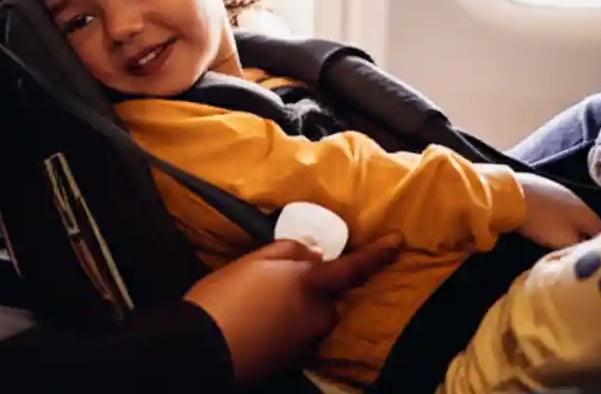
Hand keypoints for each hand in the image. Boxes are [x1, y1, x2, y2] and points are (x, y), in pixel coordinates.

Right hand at [183, 234, 400, 384]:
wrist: (202, 349)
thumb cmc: (224, 297)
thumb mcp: (252, 262)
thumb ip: (287, 253)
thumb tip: (309, 255)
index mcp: (310, 285)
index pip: (352, 267)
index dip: (377, 253)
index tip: (398, 241)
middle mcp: (317, 315)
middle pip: (326, 296)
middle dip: (309, 288)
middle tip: (268, 283)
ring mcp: (306, 341)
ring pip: (310, 315)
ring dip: (293, 308)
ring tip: (253, 304)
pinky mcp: (292, 360)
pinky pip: (295, 334)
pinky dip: (282, 326)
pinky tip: (253, 323)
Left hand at [515, 172, 600, 249]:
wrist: (509, 193)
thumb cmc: (541, 221)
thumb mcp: (565, 240)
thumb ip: (580, 247)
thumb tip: (590, 251)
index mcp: (585, 211)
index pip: (600, 230)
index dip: (600, 244)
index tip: (598, 256)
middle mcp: (575, 197)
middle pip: (584, 218)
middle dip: (583, 232)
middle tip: (578, 247)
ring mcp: (556, 188)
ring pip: (568, 209)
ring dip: (567, 221)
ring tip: (562, 234)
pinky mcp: (538, 185)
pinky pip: (551, 203)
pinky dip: (552, 212)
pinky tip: (545, 217)